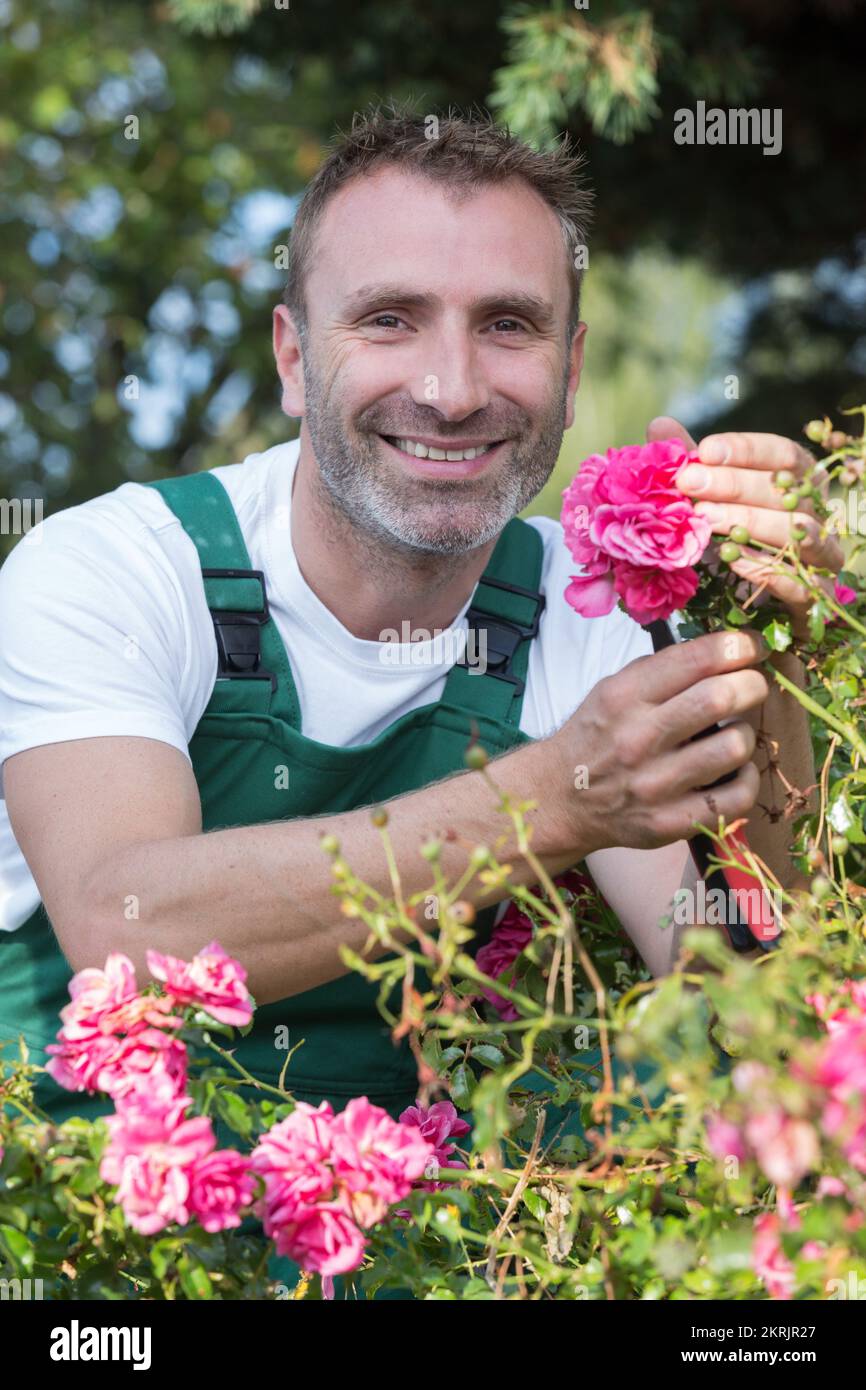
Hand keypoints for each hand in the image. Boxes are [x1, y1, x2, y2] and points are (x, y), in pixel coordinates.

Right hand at [539, 629, 767, 854]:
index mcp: (624, 697)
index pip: (696, 659)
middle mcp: (638, 738)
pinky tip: (736, 769)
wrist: (560, 798)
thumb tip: (725, 651)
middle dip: (752, 685)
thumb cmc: (595, 736)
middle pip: (721, 698)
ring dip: (745, 733)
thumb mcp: (611, 690)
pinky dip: (748, 778)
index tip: (752, 647)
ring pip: (734, 747)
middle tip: (753, 686)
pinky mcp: (670, 822)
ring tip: (733, 732)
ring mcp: (655, 784)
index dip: (738, 647)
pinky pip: (737, 797)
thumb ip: (661, 670)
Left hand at [648, 416, 844, 638]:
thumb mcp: (707, 500)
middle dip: (734, 484)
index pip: (783, 453)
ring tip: (706, 520)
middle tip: (689, 483)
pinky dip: (766, 569)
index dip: (746, 449)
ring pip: (798, 532)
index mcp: (799, 483)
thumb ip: (689, 465)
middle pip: (785, 491)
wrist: (747, 609)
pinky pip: (799, 582)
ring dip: (750, 523)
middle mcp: (817, 514)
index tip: (704, 451)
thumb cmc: (729, 540)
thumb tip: (659, 426)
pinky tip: (734, 560)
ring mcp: (821, 556)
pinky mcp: (814, 598)